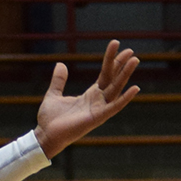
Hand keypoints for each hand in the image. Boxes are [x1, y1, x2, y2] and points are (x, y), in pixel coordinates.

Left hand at [32, 40, 139, 157]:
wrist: (45, 135)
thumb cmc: (50, 119)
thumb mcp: (54, 94)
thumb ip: (59, 81)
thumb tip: (60, 64)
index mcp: (90, 94)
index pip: (105, 74)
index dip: (110, 60)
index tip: (116, 45)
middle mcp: (98, 100)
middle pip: (113, 79)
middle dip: (121, 64)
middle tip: (130, 50)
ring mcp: (99, 109)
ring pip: (116, 89)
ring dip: (125, 75)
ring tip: (134, 60)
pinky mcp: (97, 118)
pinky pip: (114, 107)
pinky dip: (125, 98)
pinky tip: (135, 88)